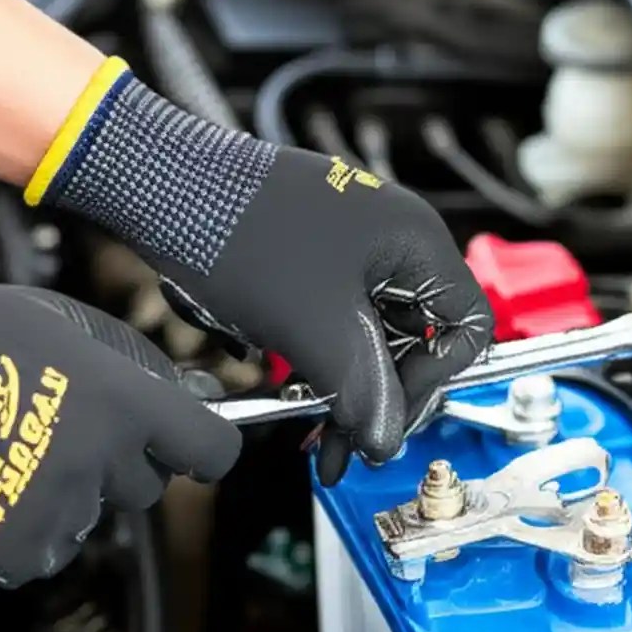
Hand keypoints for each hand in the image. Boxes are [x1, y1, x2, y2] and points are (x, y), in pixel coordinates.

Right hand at [0, 286, 238, 586]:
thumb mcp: (50, 317)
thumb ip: (122, 356)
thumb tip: (175, 387)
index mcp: (122, 402)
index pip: (212, 447)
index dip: (206, 445)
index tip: (191, 443)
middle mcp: (103, 463)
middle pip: (146, 484)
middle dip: (120, 463)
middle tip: (65, 432)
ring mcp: (60, 513)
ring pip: (90, 514)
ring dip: (66, 492)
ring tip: (5, 452)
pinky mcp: (16, 554)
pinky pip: (42, 547)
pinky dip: (22, 526)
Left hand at [158, 148, 492, 484]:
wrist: (165, 187)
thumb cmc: (244, 237)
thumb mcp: (315, 331)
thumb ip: (363, 394)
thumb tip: (385, 445)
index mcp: (415, 242)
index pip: (467, 326)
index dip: (434, 379)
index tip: (388, 412)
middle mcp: (392, 240)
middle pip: (415, 338)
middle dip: (380, 396)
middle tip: (345, 444)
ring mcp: (350, 247)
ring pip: (369, 336)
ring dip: (345, 387)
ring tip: (312, 435)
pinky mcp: (311, 258)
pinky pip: (333, 321)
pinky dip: (317, 361)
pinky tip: (290, 393)